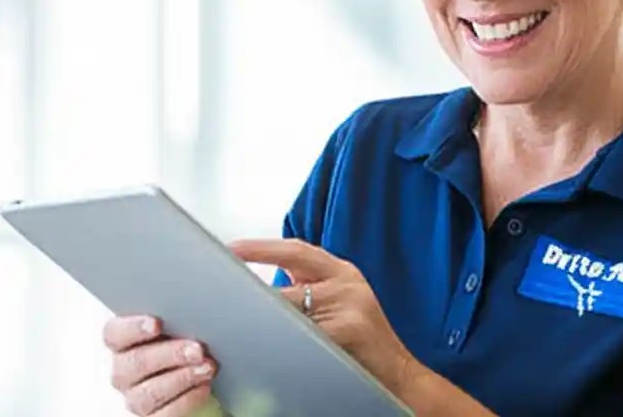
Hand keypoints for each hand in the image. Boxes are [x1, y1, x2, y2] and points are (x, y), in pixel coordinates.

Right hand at [103, 315, 220, 415]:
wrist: (203, 373)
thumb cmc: (189, 342)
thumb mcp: (183, 324)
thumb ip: (179, 315)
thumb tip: (196, 304)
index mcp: (125, 341)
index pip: (115, 333)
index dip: (132, 328)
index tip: (157, 324)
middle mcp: (125, 370)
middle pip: (134, 363)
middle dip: (169, 354)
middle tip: (197, 349)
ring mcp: (136, 396)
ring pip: (148, 392)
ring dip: (182, 378)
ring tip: (207, 368)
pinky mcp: (152, 416)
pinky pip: (163, 414)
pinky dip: (186, 400)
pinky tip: (204, 388)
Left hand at [229, 239, 419, 394]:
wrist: (399, 375)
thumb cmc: (362, 344)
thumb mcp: (340, 305)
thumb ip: (308, 289)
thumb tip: (260, 287)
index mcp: (343, 272)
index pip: (296, 250)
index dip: (261, 248)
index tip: (230, 248)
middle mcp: (347, 282)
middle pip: (288, 282)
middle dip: (255, 294)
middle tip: (223, 298)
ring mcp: (350, 304)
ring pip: (292, 309)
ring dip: (266, 322)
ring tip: (243, 330)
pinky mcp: (350, 328)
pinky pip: (305, 333)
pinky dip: (285, 340)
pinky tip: (270, 348)